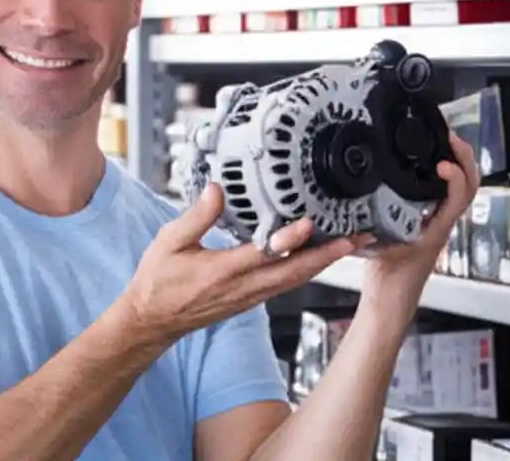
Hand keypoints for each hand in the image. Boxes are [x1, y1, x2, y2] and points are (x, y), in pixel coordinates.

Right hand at [116, 184, 373, 348]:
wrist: (152, 321)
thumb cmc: (158, 283)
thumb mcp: (169, 242)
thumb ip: (196, 216)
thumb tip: (216, 189)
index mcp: (222, 272)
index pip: (264, 254)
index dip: (290, 240)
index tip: (309, 222)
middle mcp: (243, 288)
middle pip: (294, 272)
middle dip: (329, 255)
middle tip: (357, 237)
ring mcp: (250, 297)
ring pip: (295, 280)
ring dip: (325, 263)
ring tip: (350, 245)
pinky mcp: (251, 300)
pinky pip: (286, 284)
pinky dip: (307, 270)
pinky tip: (318, 258)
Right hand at [361, 132, 479, 321]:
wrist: (391, 301)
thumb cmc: (390, 282)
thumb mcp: (380, 249)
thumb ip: (373, 229)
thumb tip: (363, 208)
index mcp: (437, 230)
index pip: (460, 197)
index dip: (456, 176)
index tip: (441, 162)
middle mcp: (442, 224)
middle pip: (469, 187)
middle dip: (464, 158)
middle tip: (449, 137)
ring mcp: (436, 223)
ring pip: (459, 190)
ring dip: (458, 165)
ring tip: (443, 143)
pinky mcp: (425, 224)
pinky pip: (442, 196)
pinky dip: (441, 177)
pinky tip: (425, 167)